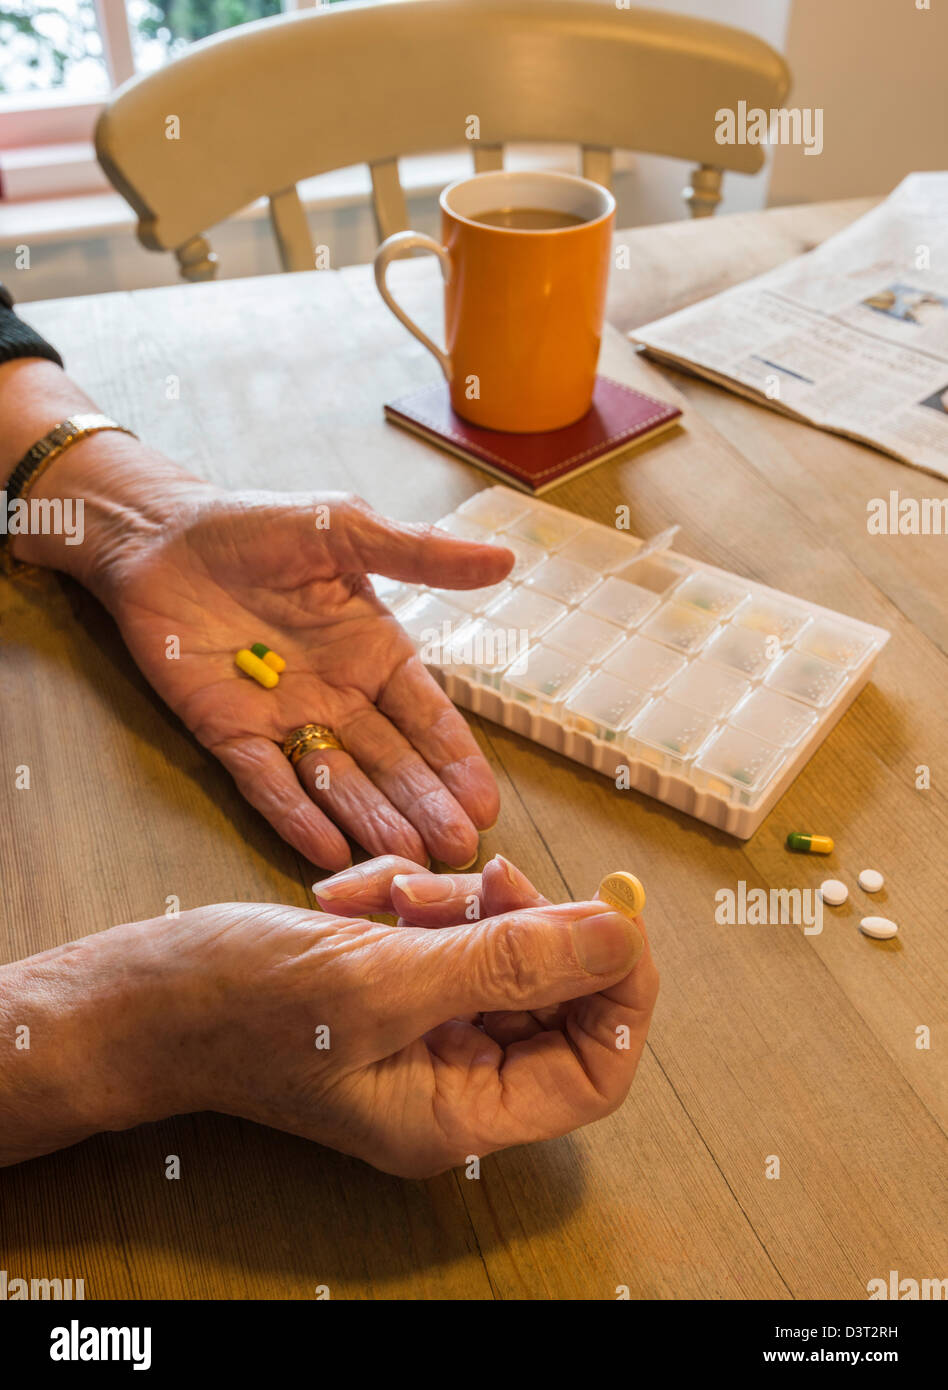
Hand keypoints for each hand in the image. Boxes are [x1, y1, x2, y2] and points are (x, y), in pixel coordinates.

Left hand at [76, 462, 511, 870]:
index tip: (486, 805)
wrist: (161, 534)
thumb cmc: (259, 525)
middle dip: (423, 806)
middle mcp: (339, 697)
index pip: (427, 718)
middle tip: (456, 852)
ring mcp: (285, 721)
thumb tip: (506, 557)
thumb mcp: (347, 528)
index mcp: (375, 653)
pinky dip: (295, 816)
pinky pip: (266, 782)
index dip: (455, 761)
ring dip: (370, 821)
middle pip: (390, 762)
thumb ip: (419, 553)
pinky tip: (327, 851)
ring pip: (337, 782)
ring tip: (403, 860)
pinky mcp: (228, 734)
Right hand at [153, 855, 655, 1176]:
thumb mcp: (380, 980)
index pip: (595, 1067)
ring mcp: (423, 1032)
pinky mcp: (396, 987)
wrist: (141, 997)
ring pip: (499, 950)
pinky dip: (416, 898)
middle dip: (523, 925)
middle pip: (553, 998)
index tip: (610, 913)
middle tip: (487, 879)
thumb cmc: (237, 1008)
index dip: (619, 989)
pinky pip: (447, 931)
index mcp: (459, 1113)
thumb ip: (507, 961)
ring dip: (459, 903)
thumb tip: (620, 935)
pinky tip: (359, 894)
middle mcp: (452, 1081)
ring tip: (392, 892)